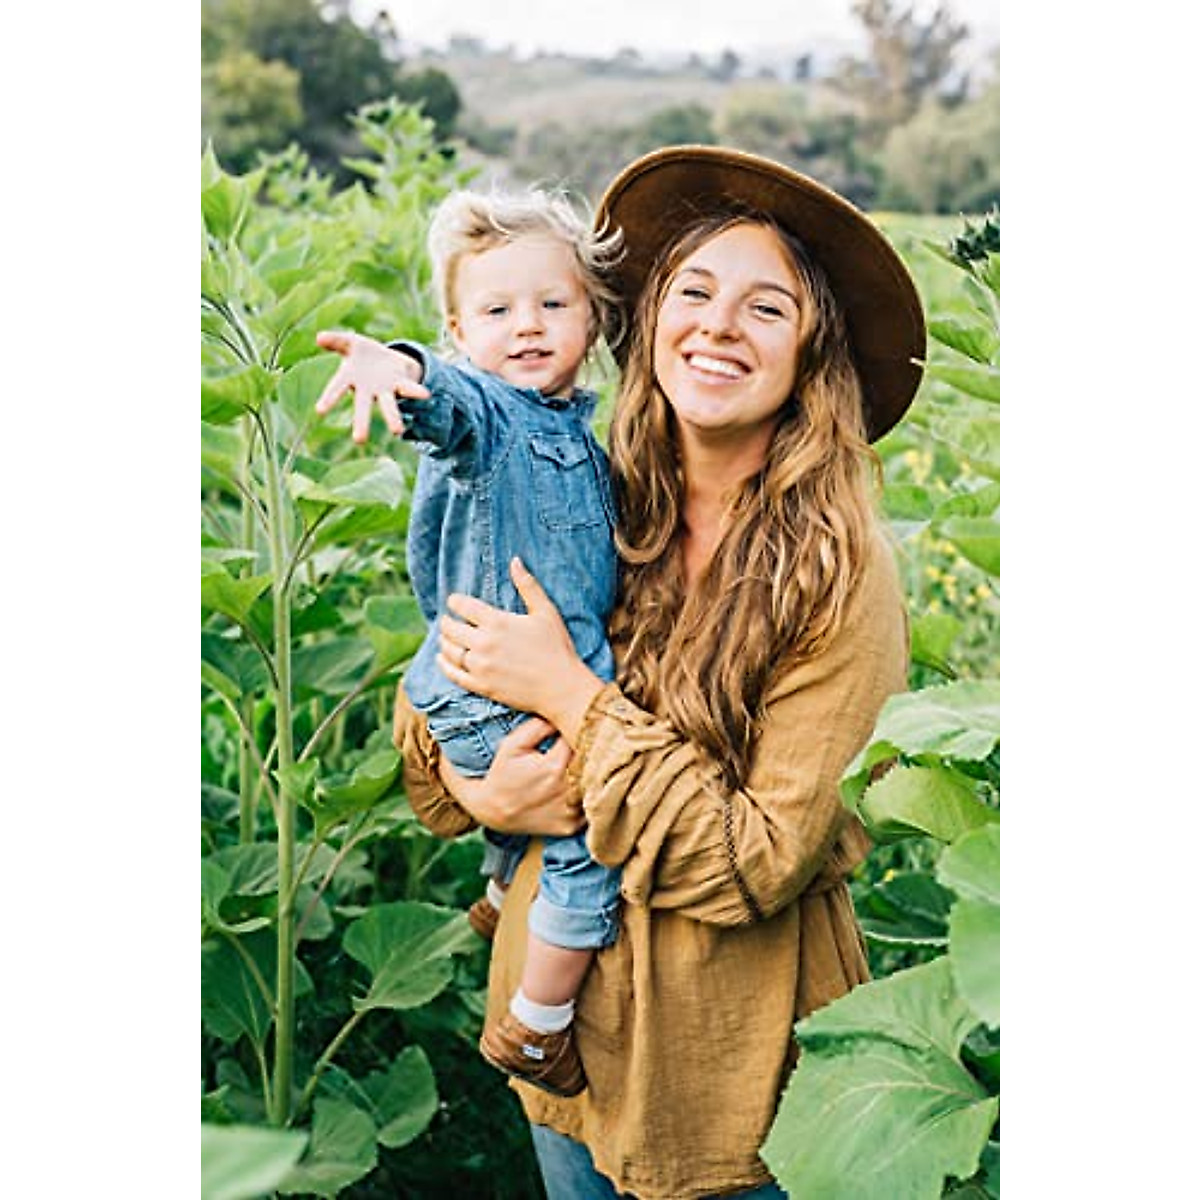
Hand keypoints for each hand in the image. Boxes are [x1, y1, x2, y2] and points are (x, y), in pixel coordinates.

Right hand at [314, 329, 429, 443]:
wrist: (384, 358)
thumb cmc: (361, 352)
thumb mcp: (349, 343)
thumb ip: (335, 341)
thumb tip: (319, 337)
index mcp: (350, 378)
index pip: (337, 388)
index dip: (329, 398)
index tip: (320, 410)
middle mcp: (367, 390)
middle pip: (363, 407)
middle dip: (362, 423)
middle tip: (359, 440)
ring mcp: (385, 389)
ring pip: (388, 406)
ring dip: (393, 418)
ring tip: (398, 431)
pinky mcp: (401, 384)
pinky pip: (409, 389)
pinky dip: (416, 391)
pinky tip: (426, 395)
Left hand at [437, 558, 604, 744]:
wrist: (561, 688)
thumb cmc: (557, 648)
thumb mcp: (546, 612)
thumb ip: (528, 585)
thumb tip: (515, 561)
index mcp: (498, 622)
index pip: (464, 606)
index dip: (454, 601)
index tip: (453, 601)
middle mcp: (484, 643)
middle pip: (452, 628)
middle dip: (446, 621)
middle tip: (447, 620)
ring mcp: (481, 666)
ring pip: (450, 650)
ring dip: (444, 641)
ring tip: (445, 637)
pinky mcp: (481, 686)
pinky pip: (454, 674)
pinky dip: (444, 665)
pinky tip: (442, 659)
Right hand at [438, 717, 584, 836]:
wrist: (493, 810)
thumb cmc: (503, 773)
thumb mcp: (513, 744)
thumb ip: (538, 726)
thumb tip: (563, 717)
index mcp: (554, 767)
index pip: (580, 742)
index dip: (577, 735)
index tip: (573, 732)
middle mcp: (567, 791)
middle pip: (594, 764)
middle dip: (589, 754)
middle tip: (580, 749)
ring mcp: (570, 812)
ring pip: (594, 786)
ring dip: (590, 776)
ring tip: (576, 769)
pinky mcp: (572, 826)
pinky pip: (589, 807)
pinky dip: (585, 797)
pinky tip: (572, 789)